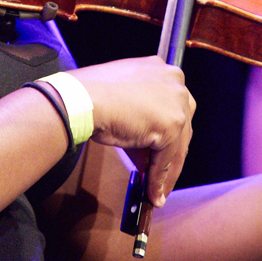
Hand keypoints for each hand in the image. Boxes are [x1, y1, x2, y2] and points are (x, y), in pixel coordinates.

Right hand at [68, 57, 195, 205]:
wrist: (81, 100)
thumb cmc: (90, 97)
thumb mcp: (121, 103)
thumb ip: (139, 122)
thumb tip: (146, 153)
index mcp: (160, 69)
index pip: (171, 107)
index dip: (165, 134)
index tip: (158, 152)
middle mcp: (174, 80)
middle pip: (181, 125)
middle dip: (169, 154)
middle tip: (158, 174)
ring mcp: (176, 101)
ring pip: (177, 143)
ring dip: (166, 170)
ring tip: (157, 191)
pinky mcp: (172, 123)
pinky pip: (167, 157)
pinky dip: (159, 177)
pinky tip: (153, 191)